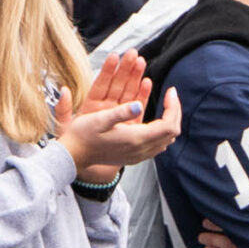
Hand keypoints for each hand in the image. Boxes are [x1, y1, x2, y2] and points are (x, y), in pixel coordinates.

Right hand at [57, 53, 181, 177]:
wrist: (73, 156)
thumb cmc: (83, 135)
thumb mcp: (100, 119)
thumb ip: (121, 112)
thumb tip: (139, 105)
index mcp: (136, 139)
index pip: (169, 124)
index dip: (174, 106)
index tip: (170, 90)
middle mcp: (141, 149)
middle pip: (172, 132)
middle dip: (174, 111)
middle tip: (171, 95)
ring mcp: (139, 156)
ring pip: (167, 139)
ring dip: (169, 120)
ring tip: (166, 105)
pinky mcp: (135, 157)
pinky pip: (158, 145)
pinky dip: (161, 131)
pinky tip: (155, 121)